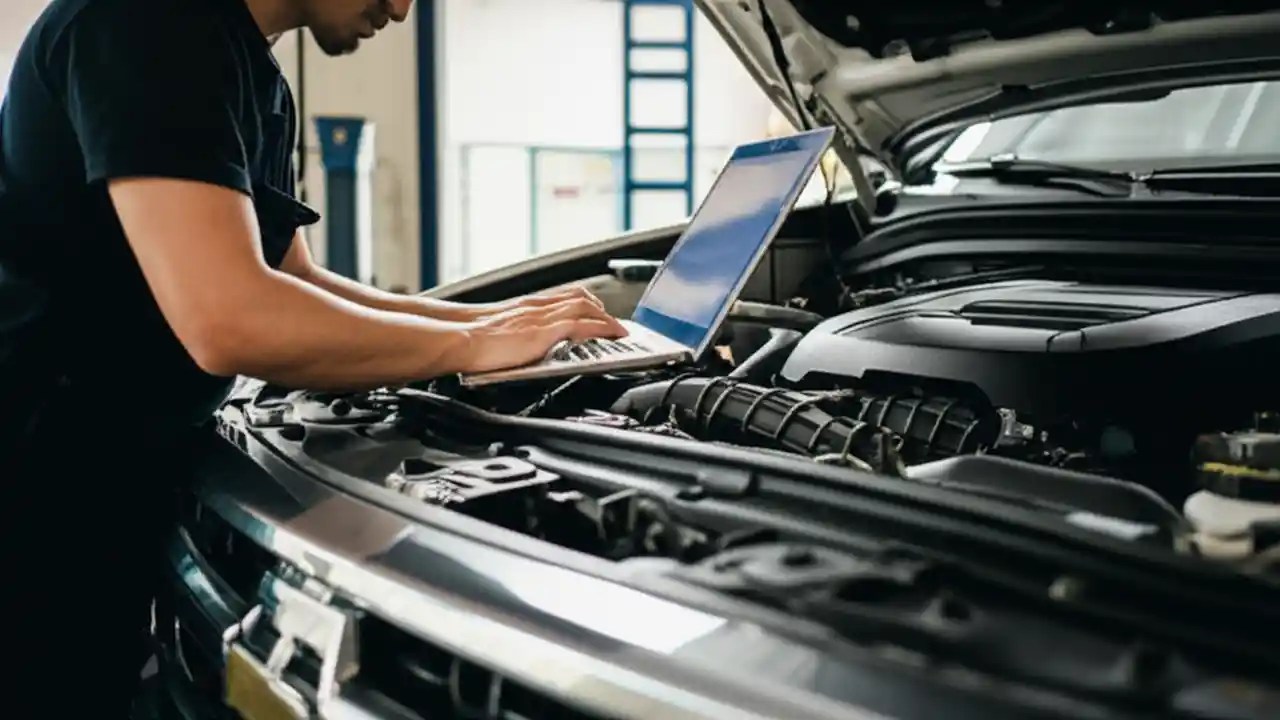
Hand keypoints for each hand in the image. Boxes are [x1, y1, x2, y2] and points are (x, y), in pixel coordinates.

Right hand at [460, 296, 627, 372]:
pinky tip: (612, 335)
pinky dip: (602, 328)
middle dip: (599, 308)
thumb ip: (513, 331)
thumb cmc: (471, 337)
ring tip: (618, 330)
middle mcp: (537, 305)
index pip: (562, 295)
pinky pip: (583, 325)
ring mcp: (543, 317)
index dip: (584, 302)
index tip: (595, 311)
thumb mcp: (497, 329)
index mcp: (525, 304)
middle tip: (611, 322)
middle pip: (579, 296)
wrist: (461, 338)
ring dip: (606, 317)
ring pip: (585, 307)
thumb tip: (518, 342)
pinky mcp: (546, 331)